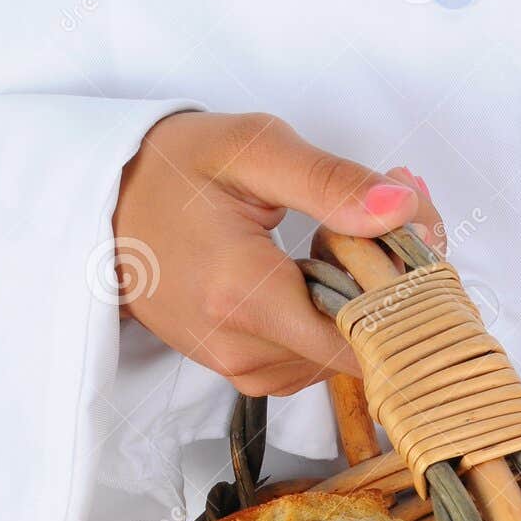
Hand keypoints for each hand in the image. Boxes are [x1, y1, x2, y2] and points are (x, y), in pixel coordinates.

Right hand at [112, 112, 442, 396]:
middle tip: (394, 214)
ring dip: (367, 298)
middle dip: (396, 283)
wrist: (101, 204)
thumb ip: (332, 182)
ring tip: (343, 234)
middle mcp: (244, 350)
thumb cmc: (172, 169)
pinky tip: (320, 268)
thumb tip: (403, 208)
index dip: (413, 288)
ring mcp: (242, 368)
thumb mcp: (252, 150)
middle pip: (365, 343)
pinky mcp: (243, 371)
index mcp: (246, 297)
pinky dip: (336, 314)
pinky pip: (317, 355)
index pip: (371, 335)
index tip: (419, 232)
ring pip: (346, 352)